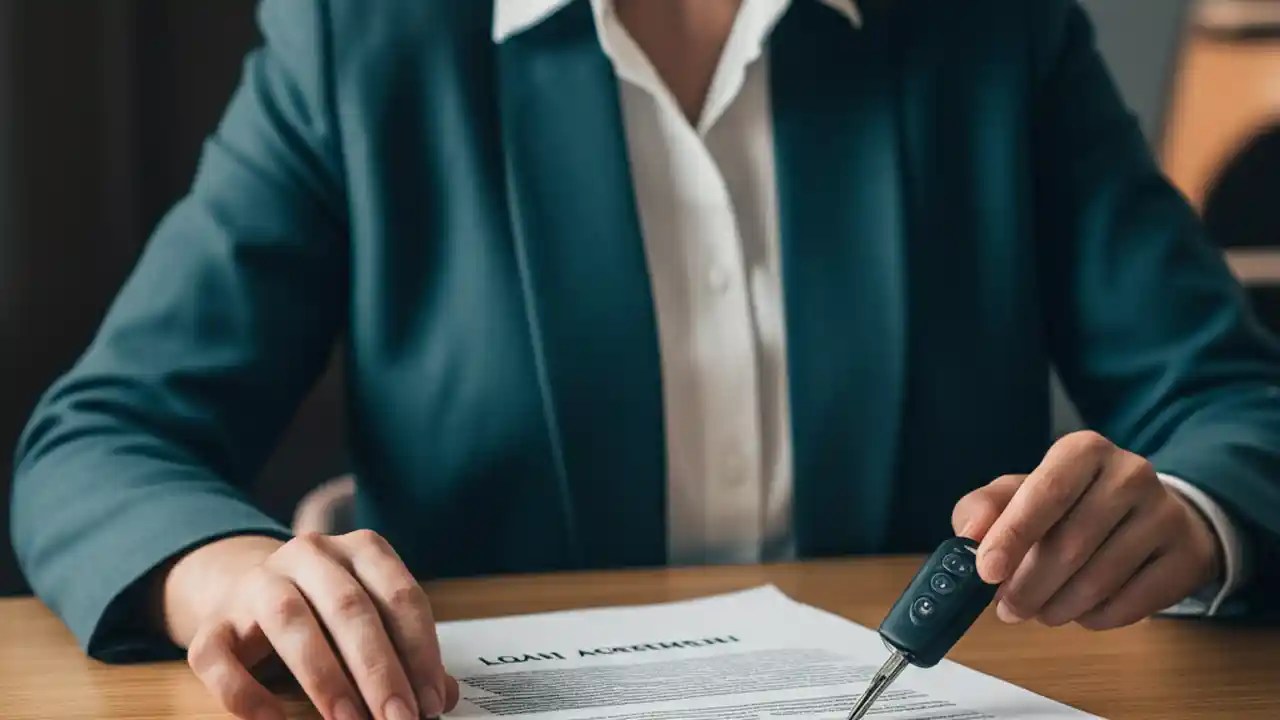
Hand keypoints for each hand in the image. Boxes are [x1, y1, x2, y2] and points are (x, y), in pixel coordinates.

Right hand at [159, 531, 458, 719]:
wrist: (245, 591)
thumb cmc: (326, 612)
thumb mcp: (373, 620)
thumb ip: (406, 651)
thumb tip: (442, 697)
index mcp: (360, 548)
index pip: (399, 596)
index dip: (419, 652)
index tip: (431, 701)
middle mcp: (309, 555)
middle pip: (349, 608)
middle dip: (379, 670)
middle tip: (398, 719)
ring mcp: (256, 584)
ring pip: (290, 621)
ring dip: (325, 678)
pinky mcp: (212, 624)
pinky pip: (220, 657)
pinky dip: (249, 695)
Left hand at [951, 430, 1221, 629]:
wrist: (1150, 515)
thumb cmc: (1070, 505)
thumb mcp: (1020, 494)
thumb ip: (984, 508)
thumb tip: (968, 534)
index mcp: (1083, 451)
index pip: (1047, 493)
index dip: (1013, 536)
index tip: (987, 572)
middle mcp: (1131, 473)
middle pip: (1071, 544)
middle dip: (1029, 586)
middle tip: (1007, 608)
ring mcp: (1165, 514)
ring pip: (1100, 579)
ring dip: (1057, 607)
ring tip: (1039, 611)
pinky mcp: (1186, 556)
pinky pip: (1131, 603)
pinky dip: (1094, 617)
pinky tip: (1079, 611)